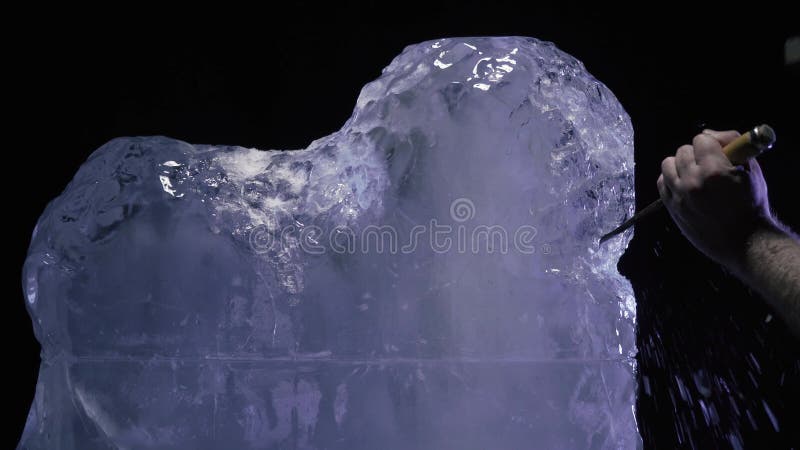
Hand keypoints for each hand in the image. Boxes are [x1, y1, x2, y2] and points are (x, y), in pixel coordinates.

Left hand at [657, 130, 772, 270]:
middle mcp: (693, 181)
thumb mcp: (751, 170)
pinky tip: (683, 184)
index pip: (701, 140)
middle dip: (696, 154)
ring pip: (667, 164)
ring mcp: (679, 195)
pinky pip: (661, 182)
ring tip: (693, 173)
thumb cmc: (752, 204)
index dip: (711, 144)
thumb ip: (731, 145)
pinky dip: (670, 180)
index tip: (717, 152)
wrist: (744, 242)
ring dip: (680, 165)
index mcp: (714, 170)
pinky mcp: (672, 207)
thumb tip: (707, 134)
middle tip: (707, 164)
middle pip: (682, 151)